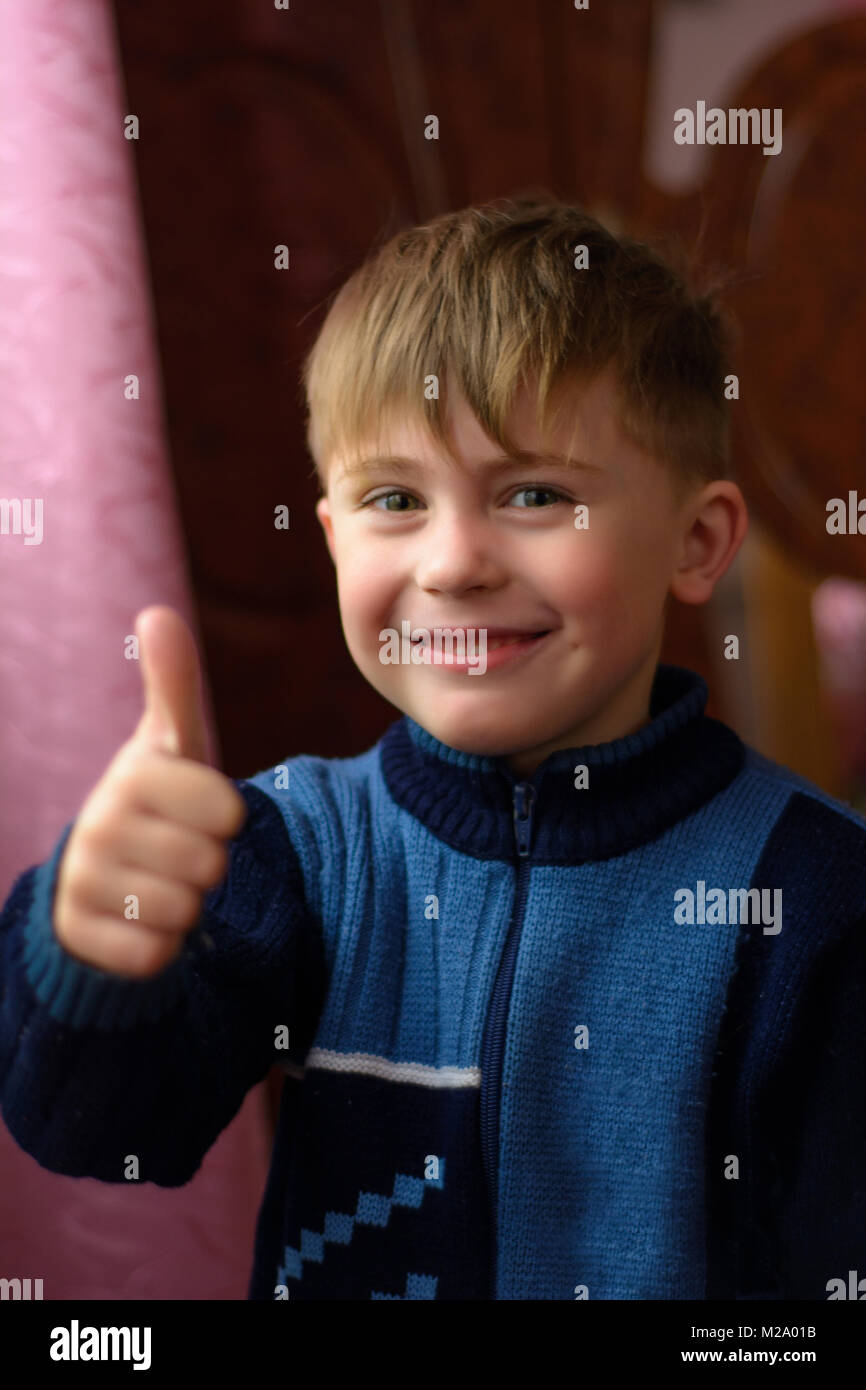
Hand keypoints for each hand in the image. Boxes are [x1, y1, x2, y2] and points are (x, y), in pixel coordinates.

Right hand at [53, 606, 246, 976]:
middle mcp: (98, 824)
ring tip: (159, 880)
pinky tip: (140, 920)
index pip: (228, 811)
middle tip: (178, 850)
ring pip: (186, 910)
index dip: (227, 818)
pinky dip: (162, 945)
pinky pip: (157, 954)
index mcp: (132, 774)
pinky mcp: (80, 936)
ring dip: (187, 905)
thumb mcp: (170, 744)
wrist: (98, 875)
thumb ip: (172, 684)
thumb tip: (157, 612)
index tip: (200, 810)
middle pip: (211, 864)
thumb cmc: (154, 801)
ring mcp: (83, 881)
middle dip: (208, 864)